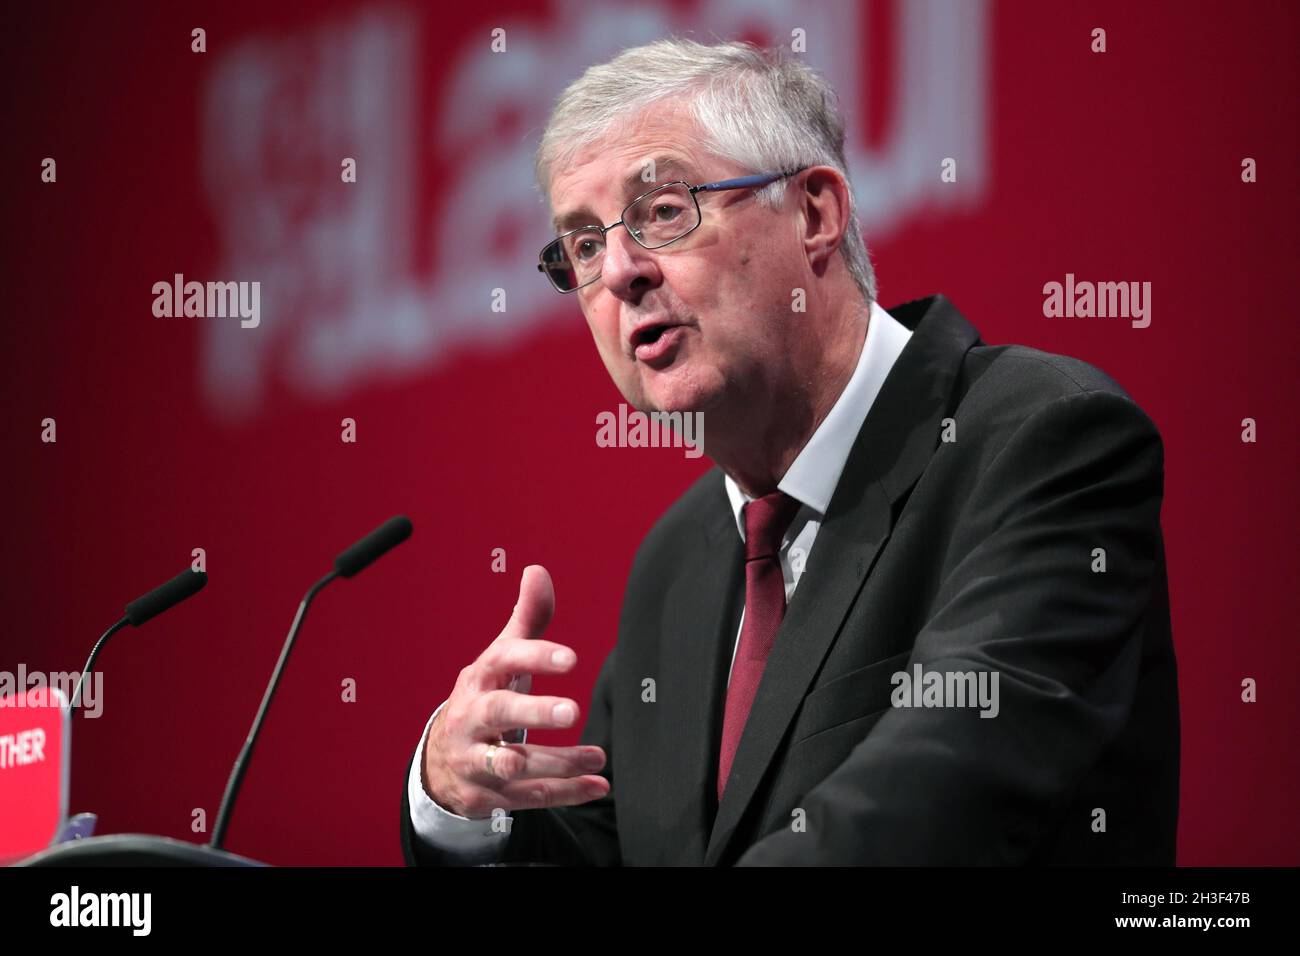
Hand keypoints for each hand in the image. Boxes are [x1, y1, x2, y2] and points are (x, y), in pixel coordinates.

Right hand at [421, 565, 609, 818]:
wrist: (442, 760)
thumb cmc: (485, 697)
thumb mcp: (501, 658)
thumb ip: (527, 619)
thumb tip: (538, 571)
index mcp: (480, 677)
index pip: (505, 660)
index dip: (537, 656)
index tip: (572, 658)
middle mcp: (471, 717)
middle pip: (499, 712)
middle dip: (534, 712)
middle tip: (573, 711)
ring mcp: (474, 759)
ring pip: (514, 763)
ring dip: (559, 762)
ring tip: (599, 756)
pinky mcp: (484, 796)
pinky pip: (526, 797)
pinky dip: (564, 793)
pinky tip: (597, 785)